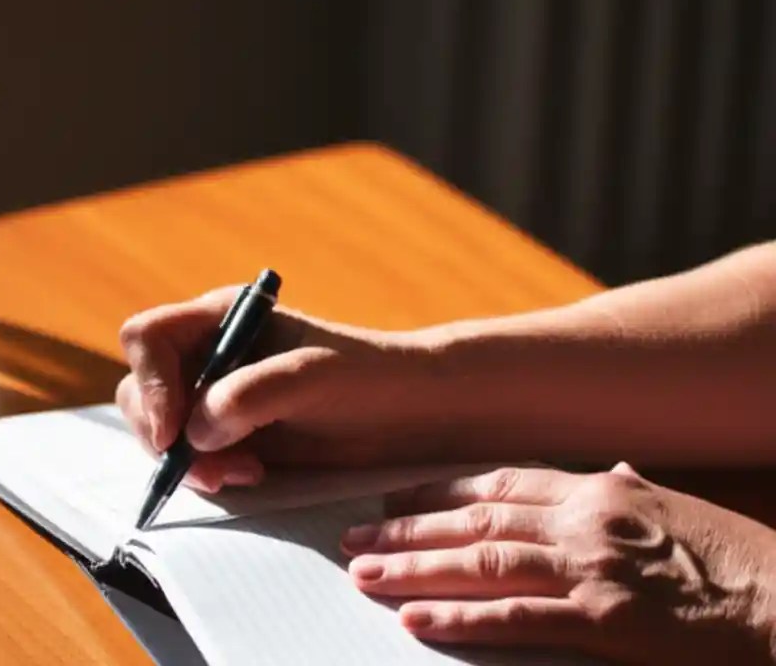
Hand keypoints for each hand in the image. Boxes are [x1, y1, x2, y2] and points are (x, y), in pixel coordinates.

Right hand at [115, 287, 445, 490]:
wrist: (409, 414)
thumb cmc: (367, 378)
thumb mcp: (311, 377)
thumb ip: (249, 396)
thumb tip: (194, 433)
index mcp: (219, 318)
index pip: (147, 338)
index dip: (150, 384)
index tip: (174, 431)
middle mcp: (206, 353)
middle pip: (140, 390)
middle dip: (164, 434)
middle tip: (208, 469)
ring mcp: (212, 396)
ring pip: (157, 429)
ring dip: (186, 460)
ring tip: (242, 473)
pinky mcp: (225, 435)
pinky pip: (186, 457)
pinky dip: (206, 473)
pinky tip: (250, 474)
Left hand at [342, 464, 775, 664]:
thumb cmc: (743, 562)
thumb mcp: (682, 509)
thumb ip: (632, 492)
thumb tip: (609, 471)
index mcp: (601, 491)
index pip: (500, 484)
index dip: (439, 492)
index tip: (396, 498)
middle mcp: (586, 520)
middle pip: (475, 521)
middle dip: (408, 529)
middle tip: (353, 538)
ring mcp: (591, 569)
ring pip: (481, 563)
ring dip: (414, 568)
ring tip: (363, 576)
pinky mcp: (603, 620)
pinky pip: (515, 618)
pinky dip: (460, 617)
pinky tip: (416, 620)